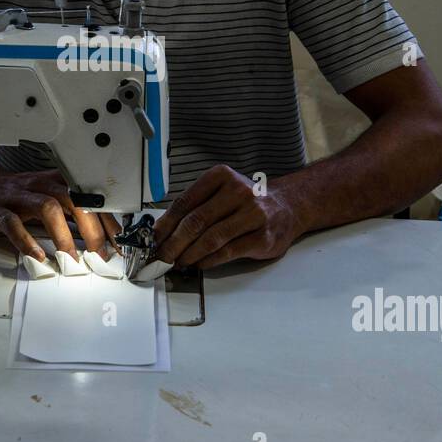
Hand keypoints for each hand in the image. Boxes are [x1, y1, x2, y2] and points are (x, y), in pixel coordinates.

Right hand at [0, 169, 120, 259]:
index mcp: (55, 182)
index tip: (118, 242)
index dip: (106, 219)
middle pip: (73, 200)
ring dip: (63, 235)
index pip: (89, 198)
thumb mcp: (48, 196)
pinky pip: (13, 223)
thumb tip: (103, 234)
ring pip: (47, 208)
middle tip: (100, 253)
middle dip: (90, 228)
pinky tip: (37, 256)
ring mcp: (17, 197)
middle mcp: (39, 186)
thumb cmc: (16, 195)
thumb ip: (72, 212)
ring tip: (71, 258)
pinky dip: (26, 241)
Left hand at [153, 165, 304, 270]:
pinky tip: (199, 264)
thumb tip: (164, 231)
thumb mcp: (221, 192)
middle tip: (162, 256)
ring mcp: (253, 214)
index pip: (185, 202)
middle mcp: (238, 191)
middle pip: (196, 221)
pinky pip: (228, 251)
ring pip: (211, 238)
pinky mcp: (263, 236)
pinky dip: (208, 261)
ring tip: (178, 262)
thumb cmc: (247, 202)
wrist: (288, 207)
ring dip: (189, 254)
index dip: (165, 224)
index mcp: (221, 177)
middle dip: (173, 243)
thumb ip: (196, 206)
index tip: (153, 239)